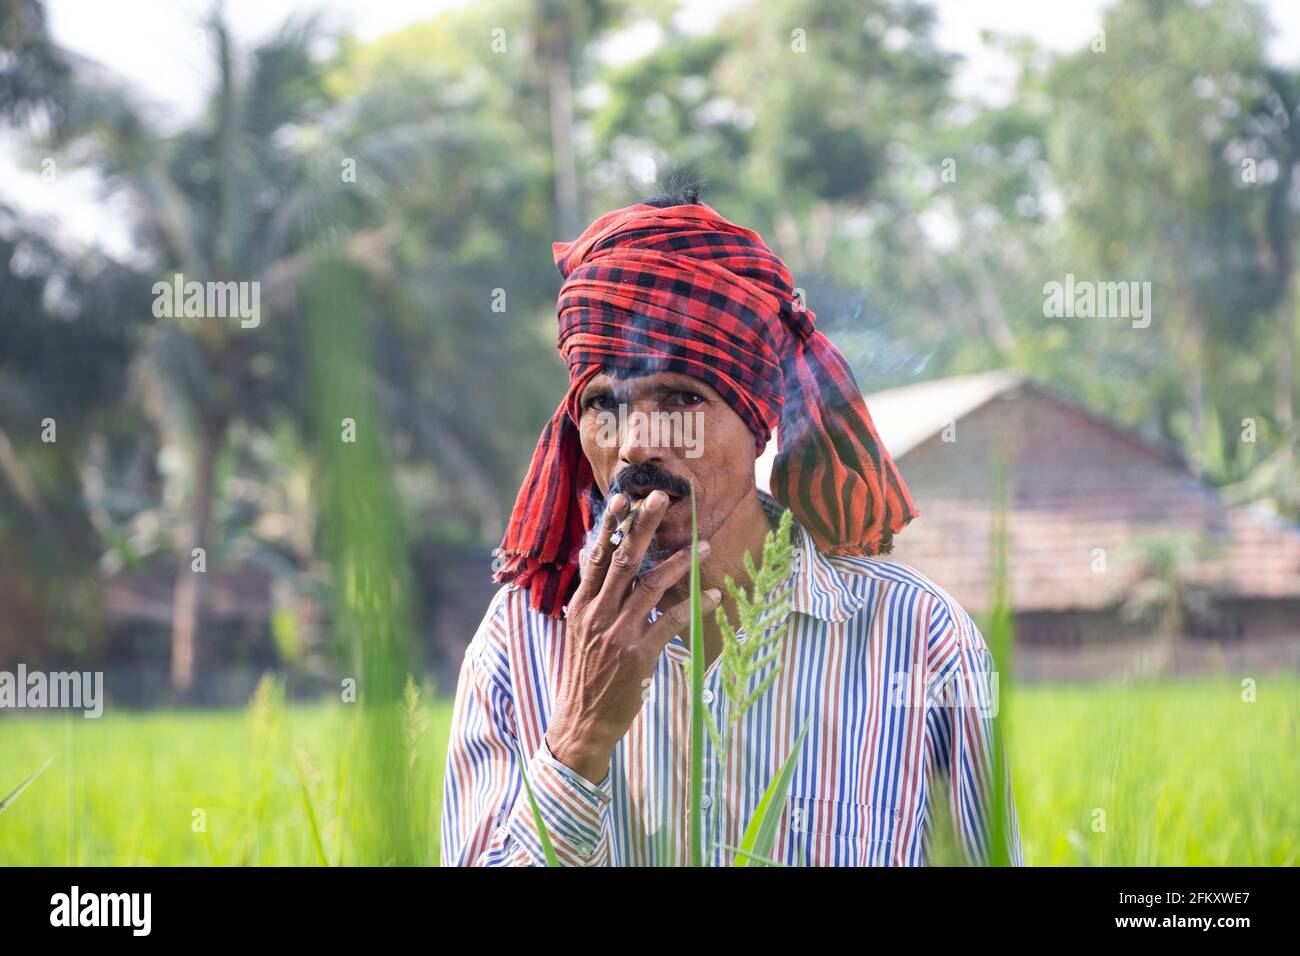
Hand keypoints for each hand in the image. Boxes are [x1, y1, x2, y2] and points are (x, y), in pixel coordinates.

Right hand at [544, 489, 719, 783]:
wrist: (581, 720)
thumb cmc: (585, 672)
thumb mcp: (579, 630)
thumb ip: (591, 595)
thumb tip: (597, 559)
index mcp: (581, 604)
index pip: (596, 555)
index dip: (611, 525)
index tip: (625, 498)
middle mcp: (597, 613)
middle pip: (623, 559)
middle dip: (643, 525)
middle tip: (661, 497)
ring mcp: (617, 633)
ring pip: (651, 585)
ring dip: (680, 563)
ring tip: (704, 547)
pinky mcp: (638, 654)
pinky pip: (671, 622)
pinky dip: (694, 606)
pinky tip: (713, 596)